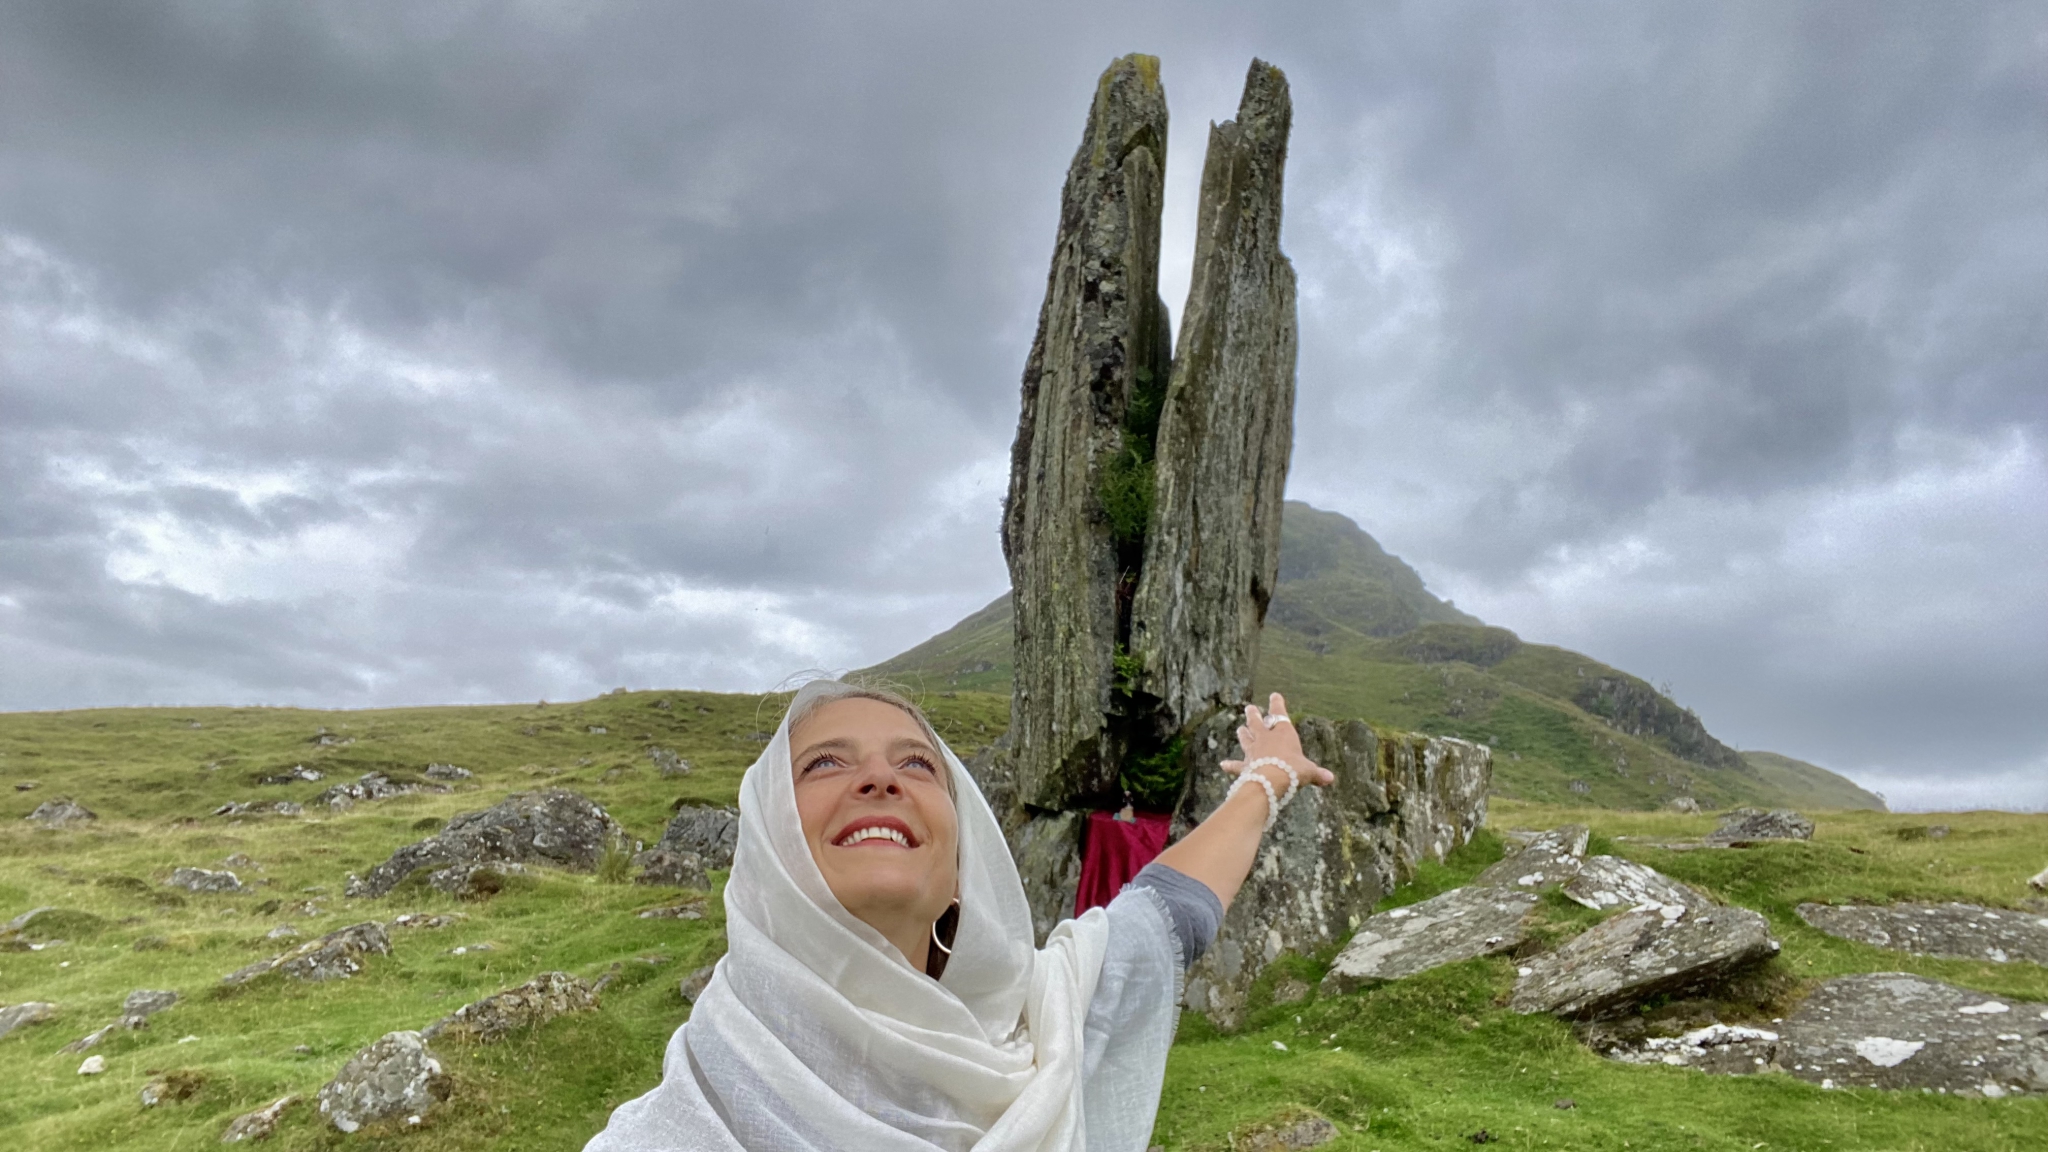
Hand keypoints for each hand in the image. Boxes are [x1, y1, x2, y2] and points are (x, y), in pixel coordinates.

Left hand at [1218, 692, 1334, 794]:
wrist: (1271, 780)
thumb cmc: (1292, 770)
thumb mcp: (1308, 771)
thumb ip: (1317, 774)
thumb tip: (1330, 779)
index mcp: (1283, 734)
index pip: (1280, 714)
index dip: (1277, 704)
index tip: (1274, 695)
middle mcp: (1266, 739)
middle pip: (1257, 723)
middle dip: (1254, 715)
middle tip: (1249, 708)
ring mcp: (1253, 751)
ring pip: (1246, 738)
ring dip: (1243, 733)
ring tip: (1240, 728)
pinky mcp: (1245, 765)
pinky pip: (1236, 765)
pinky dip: (1230, 765)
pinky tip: (1223, 764)